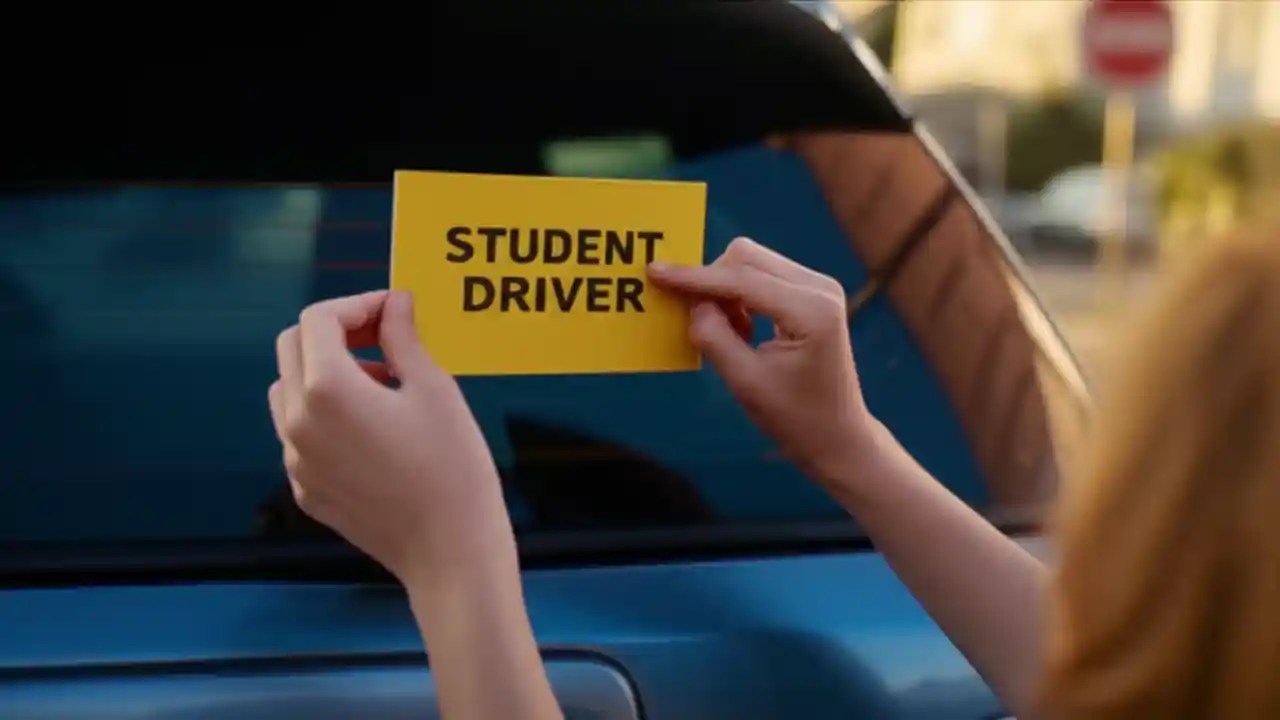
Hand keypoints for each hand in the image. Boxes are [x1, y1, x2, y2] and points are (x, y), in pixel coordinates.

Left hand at [268, 290, 509, 583]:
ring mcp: (296, 460)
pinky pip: (301, 434)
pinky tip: (376, 432)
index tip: (394, 310)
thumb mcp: (434, 389)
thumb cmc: (453, 466)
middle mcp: (297, 422)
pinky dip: (327, 416)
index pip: (318, 319)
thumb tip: (394, 303)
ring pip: (289, 391)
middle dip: (334, 332)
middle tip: (384, 337)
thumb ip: (403, 338)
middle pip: (292, 348)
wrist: (449, 552)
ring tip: (382, 387)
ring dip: (326, 373)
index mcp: (327, 389)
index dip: (357, 304)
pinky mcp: (306, 490)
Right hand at [648, 237, 876, 487]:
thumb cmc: (796, 419)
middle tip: (695, 320)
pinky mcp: (812, 293)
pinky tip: (741, 330)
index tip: (655, 272)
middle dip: (711, 281)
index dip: (695, 277)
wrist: (838, 437)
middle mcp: (820, 287)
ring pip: (752, 262)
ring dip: (725, 290)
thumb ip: (714, 338)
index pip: (742, 279)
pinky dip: (739, 296)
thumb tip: (692, 303)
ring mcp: (819, 287)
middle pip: (746, 257)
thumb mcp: (746, 383)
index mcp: (812, 310)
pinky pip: (762, 275)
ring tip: (727, 334)